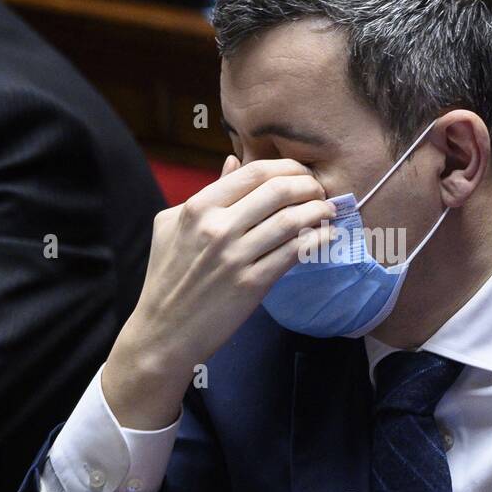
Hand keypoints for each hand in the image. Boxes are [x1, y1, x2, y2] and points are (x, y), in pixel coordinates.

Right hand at [102, 157, 335, 428]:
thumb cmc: (166, 277)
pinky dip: (317, 240)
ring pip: (292, 220)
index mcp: (199, 207)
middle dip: (309, 186)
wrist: (163, 331)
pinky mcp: (252, 284)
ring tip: (328, 211)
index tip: (301, 173)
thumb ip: (206, 192)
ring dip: (319, 211)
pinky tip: (326, 236)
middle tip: (319, 192)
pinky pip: (294, 253)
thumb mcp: (172, 225)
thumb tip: (233, 161)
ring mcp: (236, 256)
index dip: (287, 167)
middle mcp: (218, 227)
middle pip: (279, 190)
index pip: (254, 172)